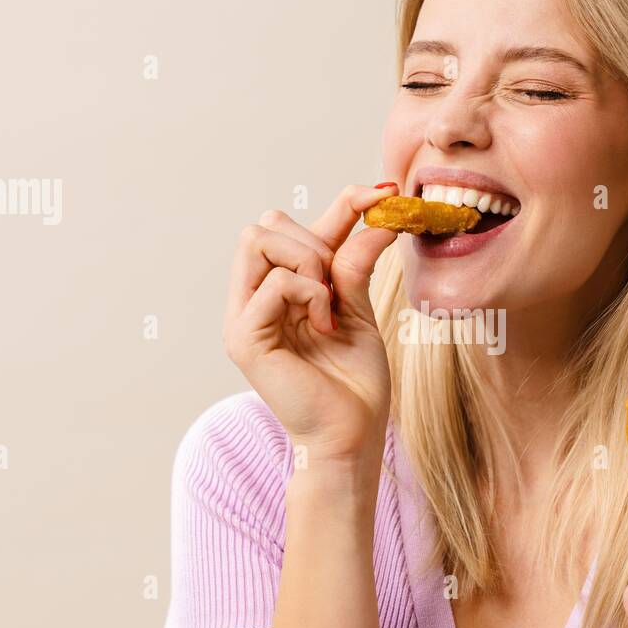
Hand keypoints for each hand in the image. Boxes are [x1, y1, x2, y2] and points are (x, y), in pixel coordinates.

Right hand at [223, 183, 399, 464]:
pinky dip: (307, 292)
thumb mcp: (360, 308)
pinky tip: (323, 325)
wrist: (353, 435)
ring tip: (329, 303)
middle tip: (339, 284)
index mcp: (278, 290)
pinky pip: (272, 282)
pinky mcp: (243, 338)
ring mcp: (243, 318)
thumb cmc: (355, 383)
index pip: (293, 225)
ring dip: (306, 261)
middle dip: (314, 239)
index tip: (383, 193)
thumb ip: (355, 261)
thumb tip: (379, 205)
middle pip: (266, 223)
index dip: (341, 203)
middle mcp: (253, 299)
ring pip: (258, 239)